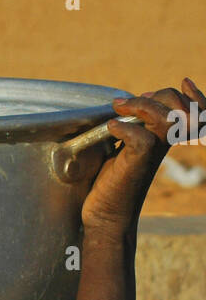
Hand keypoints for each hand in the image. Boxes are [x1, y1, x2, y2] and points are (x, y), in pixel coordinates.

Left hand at [80, 78, 204, 236]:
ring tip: (117, 108)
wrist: (104, 213)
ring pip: (166, 119)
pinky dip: (124, 127)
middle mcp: (165, 144)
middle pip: (180, 109)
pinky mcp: (139, 163)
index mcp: (164, 138)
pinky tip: (111, 128)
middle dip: (160, 96)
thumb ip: (130, 127)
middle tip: (125, 102)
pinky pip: (141, 137)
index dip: (192, 96)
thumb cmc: (112, 180)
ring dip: (141, 106)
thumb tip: (122, 104)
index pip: (195, 113)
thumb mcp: (122, 147)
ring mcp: (154, 154)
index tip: (171, 86)